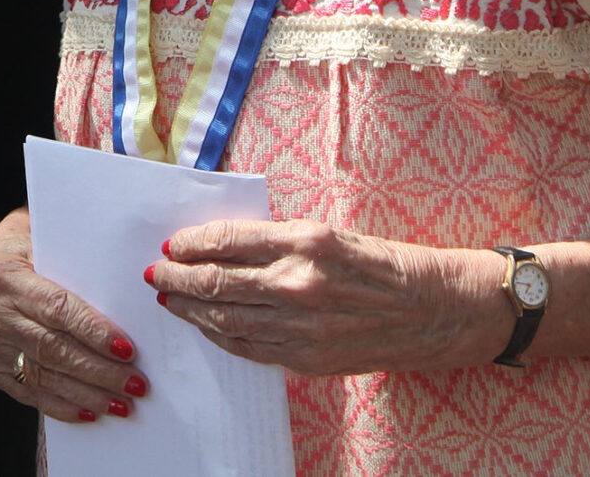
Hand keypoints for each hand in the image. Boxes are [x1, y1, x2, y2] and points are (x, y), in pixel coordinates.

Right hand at [0, 208, 151, 423]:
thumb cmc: (28, 247)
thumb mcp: (46, 238)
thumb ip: (77, 261)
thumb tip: (127, 289)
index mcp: (2, 272)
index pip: (56, 308)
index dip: (93, 331)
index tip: (127, 350)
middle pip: (52, 348)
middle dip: (99, 371)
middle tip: (135, 384)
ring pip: (43, 376)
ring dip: (87, 394)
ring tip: (121, 403)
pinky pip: (26, 392)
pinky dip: (61, 405)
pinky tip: (88, 411)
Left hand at [147, 219, 509, 375]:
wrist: (433, 310)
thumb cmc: (381, 262)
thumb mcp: (329, 232)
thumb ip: (275, 238)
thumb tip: (222, 243)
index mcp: (306, 242)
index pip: (228, 240)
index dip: (192, 242)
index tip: (172, 243)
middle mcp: (300, 284)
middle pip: (218, 280)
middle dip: (178, 276)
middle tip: (156, 271)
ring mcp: (302, 326)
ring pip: (226, 317)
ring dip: (190, 307)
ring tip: (169, 297)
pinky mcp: (307, 358)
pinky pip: (249, 347)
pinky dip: (219, 334)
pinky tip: (204, 323)